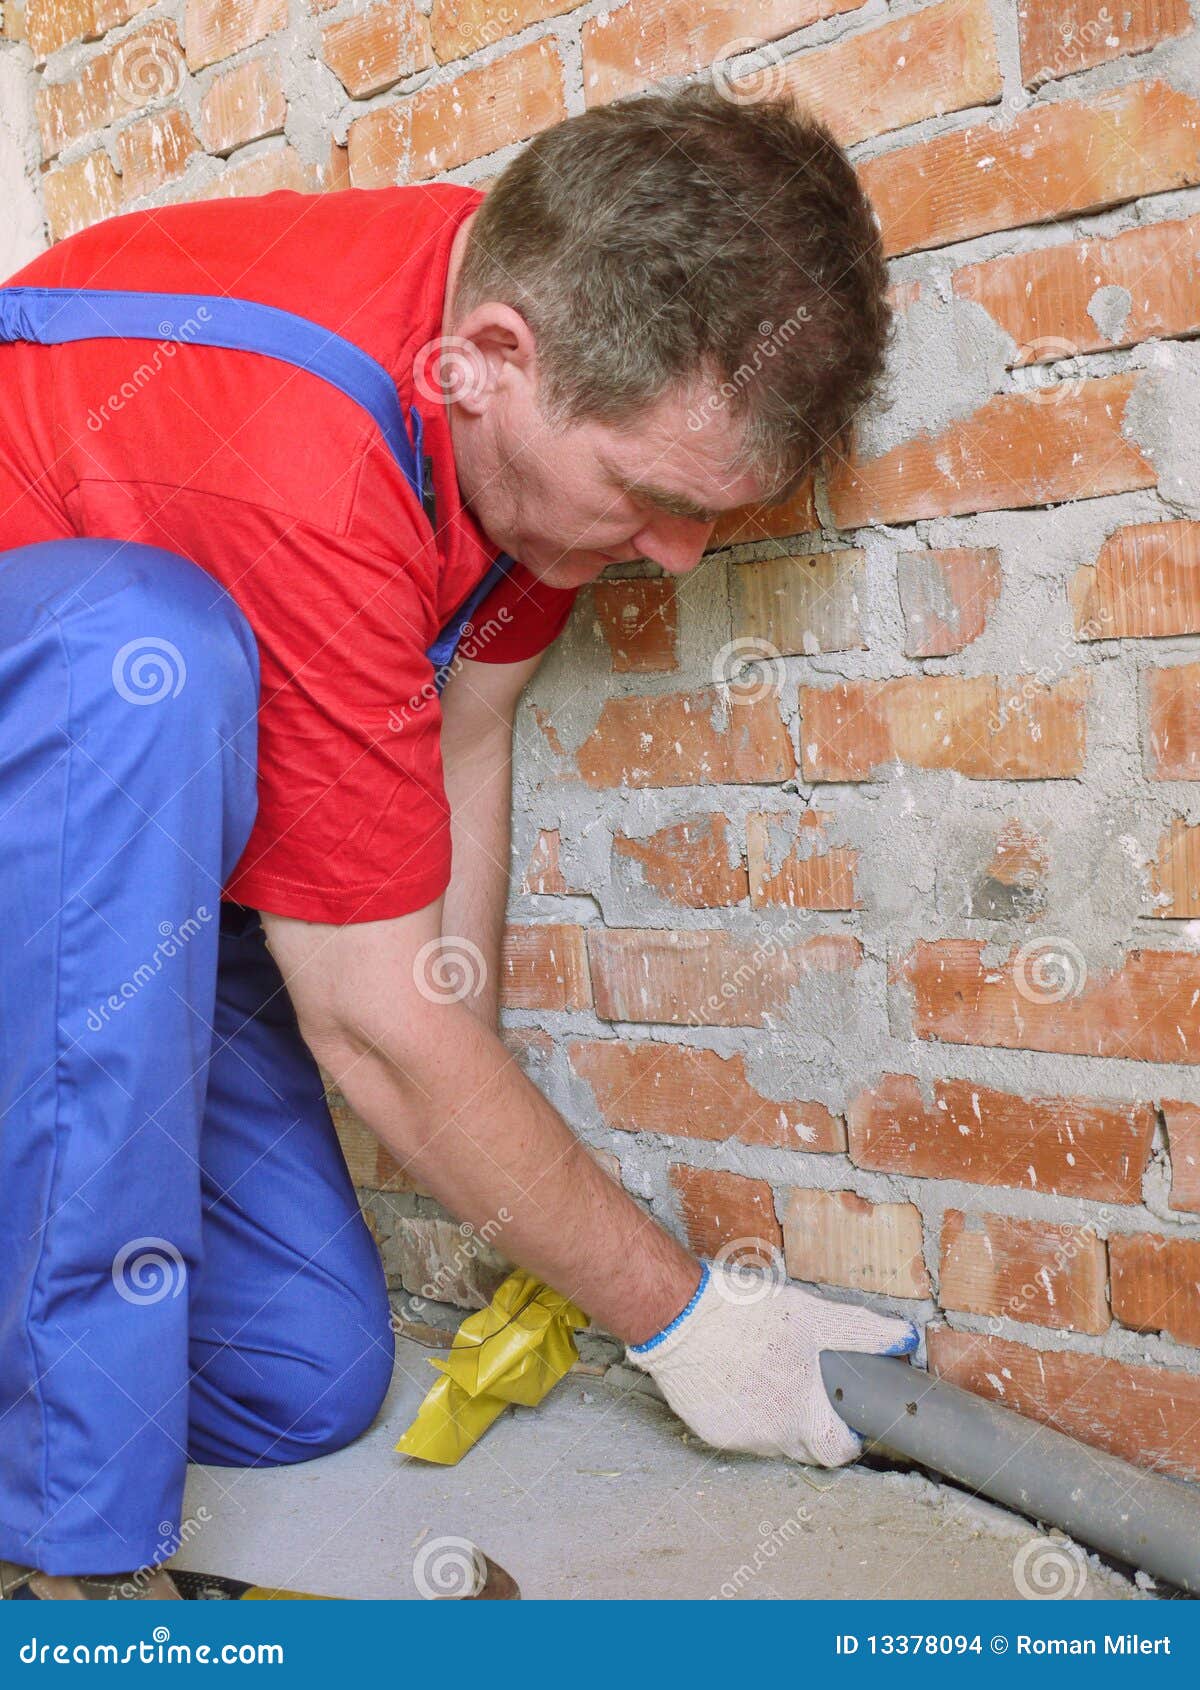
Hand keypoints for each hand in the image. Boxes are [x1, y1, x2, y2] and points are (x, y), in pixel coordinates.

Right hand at [625, 1258, 919, 1466]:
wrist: (678, 1315)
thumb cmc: (746, 1314)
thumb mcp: (811, 1315)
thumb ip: (861, 1331)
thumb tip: (904, 1338)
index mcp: (803, 1412)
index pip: (840, 1450)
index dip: (849, 1434)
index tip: (848, 1412)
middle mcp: (773, 1435)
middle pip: (807, 1447)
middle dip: (815, 1425)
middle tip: (810, 1389)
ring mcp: (740, 1437)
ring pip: (773, 1440)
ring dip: (779, 1419)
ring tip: (771, 1376)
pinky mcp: (711, 1432)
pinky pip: (741, 1432)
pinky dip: (746, 1413)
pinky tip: (739, 1379)